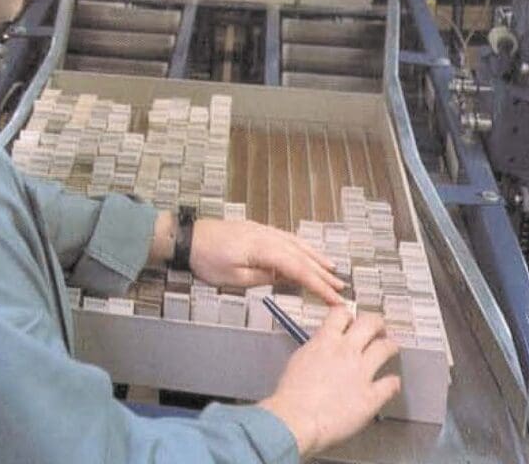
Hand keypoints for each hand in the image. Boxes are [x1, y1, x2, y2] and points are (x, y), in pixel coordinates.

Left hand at [189, 218, 345, 305]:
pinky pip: (287, 238)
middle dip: (322, 273)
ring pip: (297, 244)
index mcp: (263, 249)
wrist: (188, 237)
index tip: (334, 298)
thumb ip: (262, 277)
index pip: (298, 268)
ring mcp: (263, 231)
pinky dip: (302, 246)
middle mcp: (268, 236)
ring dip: (316, 257)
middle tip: (341, 288)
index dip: (318, 284)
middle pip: (301, 256)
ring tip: (333, 269)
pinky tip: (307, 252)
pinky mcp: (257, 230)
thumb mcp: (233, 277)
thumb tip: (283, 277)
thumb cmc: (206, 259)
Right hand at [258, 307, 401, 455]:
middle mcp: (346, 352)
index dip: (349, 314)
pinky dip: (393, 383)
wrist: (297, 419)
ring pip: (385, 348)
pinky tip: (393, 383)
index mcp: (325, 342)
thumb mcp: (298, 360)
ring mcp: (361, 373)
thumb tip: (321, 348)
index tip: (352, 318)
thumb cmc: (292, 396)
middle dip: (376, 323)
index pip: (342, 313)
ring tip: (392, 348)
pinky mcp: (371, 396)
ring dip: (390, 347)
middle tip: (378, 328)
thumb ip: (315, 349)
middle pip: (370, 323)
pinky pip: (391, 384)